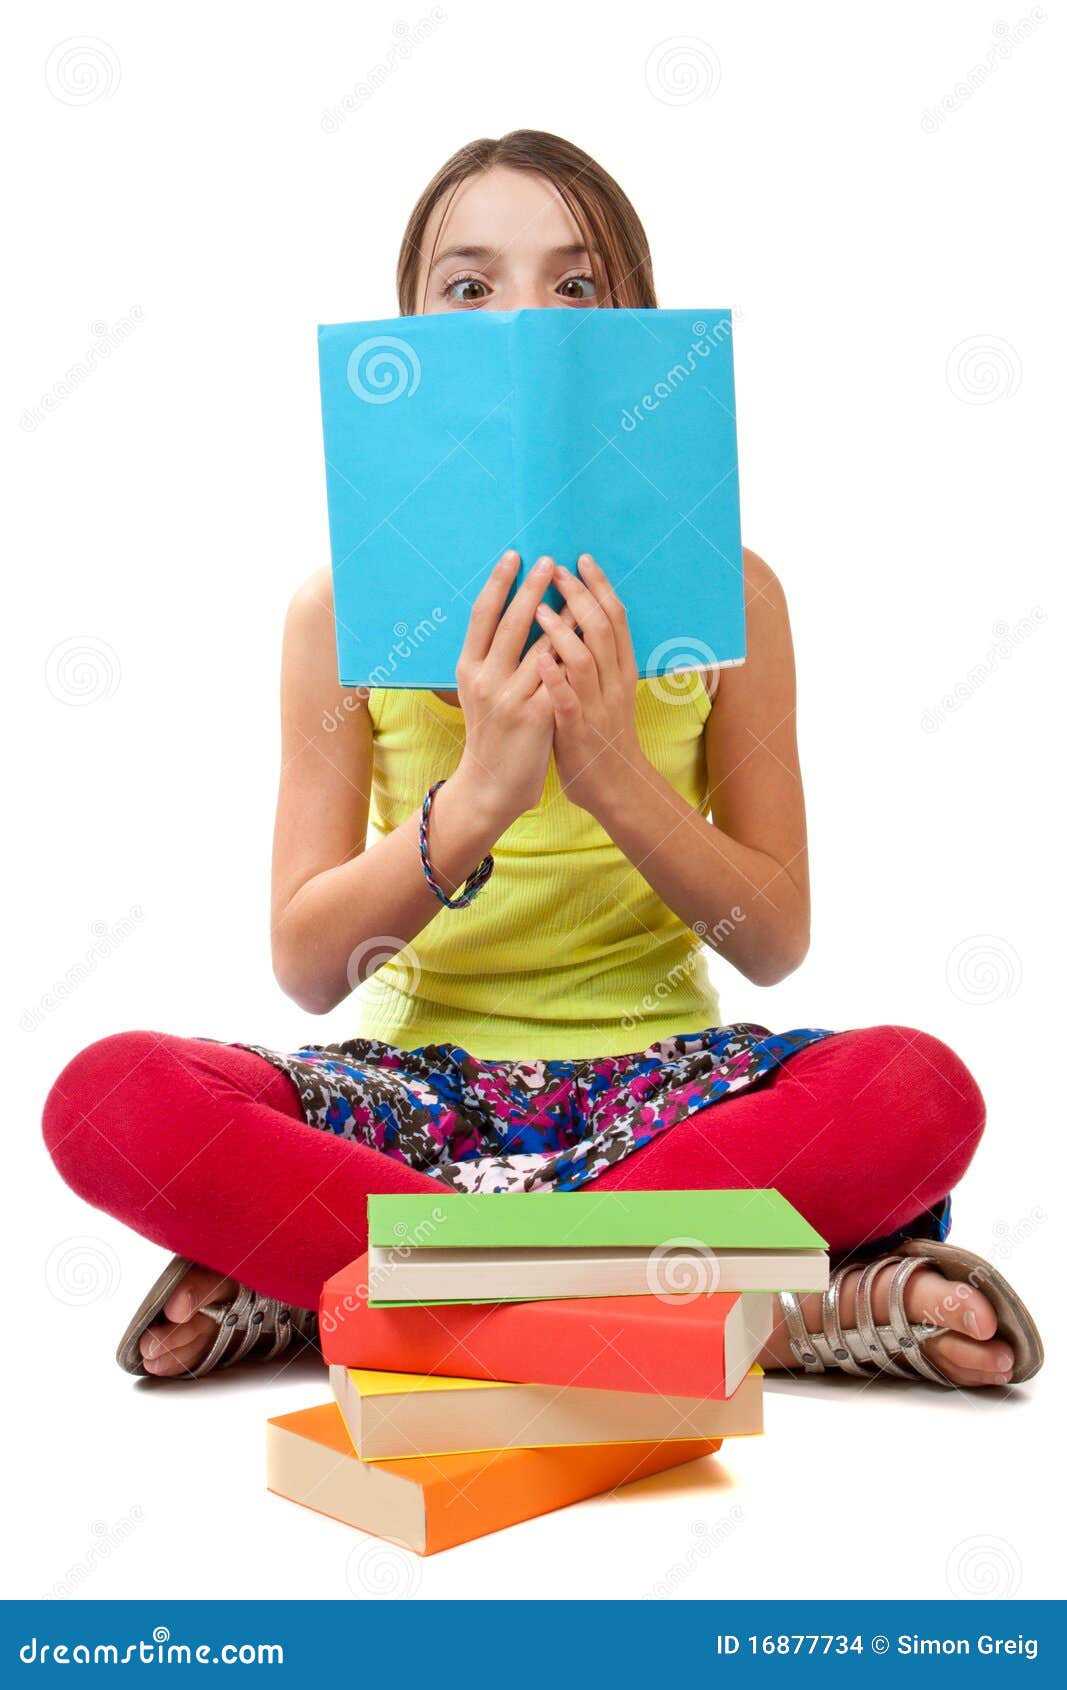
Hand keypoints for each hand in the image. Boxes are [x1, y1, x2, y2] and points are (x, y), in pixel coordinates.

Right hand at [451, 551, 558, 830]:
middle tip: (550, 559)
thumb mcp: (480, 692)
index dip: (498, 582)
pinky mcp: (535, 716)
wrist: (490, 786)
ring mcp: (509, 697)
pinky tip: (589, 632)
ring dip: (561, 613)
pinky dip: (574, 651)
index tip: (514, 555)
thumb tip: (513, 616)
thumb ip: (492, 659)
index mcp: (467, 668)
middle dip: (531, 587)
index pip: (481, 615)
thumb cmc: (492, 734)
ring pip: (541, 645)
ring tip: (576, 587)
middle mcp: (483, 679)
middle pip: (511, 622)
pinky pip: (560, 675)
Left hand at [534, 555, 646, 819]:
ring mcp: (597, 707)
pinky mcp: (578, 731)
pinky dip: (555, 679)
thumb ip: (593, 656)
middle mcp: (613, 683)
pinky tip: (539, 660)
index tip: (581, 558)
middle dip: (580, 596)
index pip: (615, 618)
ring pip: (586, 661)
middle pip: (603, 630)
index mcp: (621, 669)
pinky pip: (568, 701)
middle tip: (557, 569)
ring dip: (563, 632)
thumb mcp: (605, 689)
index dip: (599, 586)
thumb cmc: (600, 732)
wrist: (615, 786)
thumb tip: (575, 616)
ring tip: (541, 608)